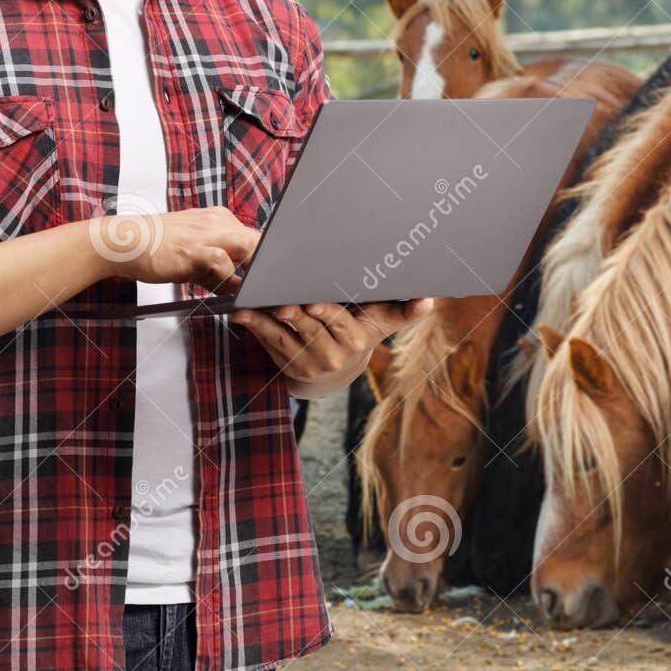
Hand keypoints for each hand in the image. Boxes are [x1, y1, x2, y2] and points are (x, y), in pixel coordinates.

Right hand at [92, 206, 259, 292]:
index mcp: (219, 219)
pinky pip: (225, 265)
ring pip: (250, 249)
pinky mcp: (195, 250)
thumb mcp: (193, 256)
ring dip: (254, 274)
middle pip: (260, 241)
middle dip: (267, 267)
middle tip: (268, 290)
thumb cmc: (156, 249)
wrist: (124, 242)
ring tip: (254, 293)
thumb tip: (238, 289)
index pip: (256, 238)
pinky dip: (230, 281)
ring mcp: (208, 234)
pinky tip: (227, 293)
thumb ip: (218, 271)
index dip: (265, 261)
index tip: (268, 280)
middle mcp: (218, 221)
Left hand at [232, 297, 434, 395]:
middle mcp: (329, 355)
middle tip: (280, 302)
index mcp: (354, 341)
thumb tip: (430, 300)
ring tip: (250, 304)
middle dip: (293, 315)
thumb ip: (403, 311)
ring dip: (264, 320)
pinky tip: (240, 314)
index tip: (312, 302)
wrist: (336, 371)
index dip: (324, 313)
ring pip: (282, 337)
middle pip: (308, 329)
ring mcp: (304, 361)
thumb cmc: (360, 332)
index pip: (338, 324)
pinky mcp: (283, 363)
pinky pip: (266, 343)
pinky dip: (253, 327)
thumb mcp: (381, 323)